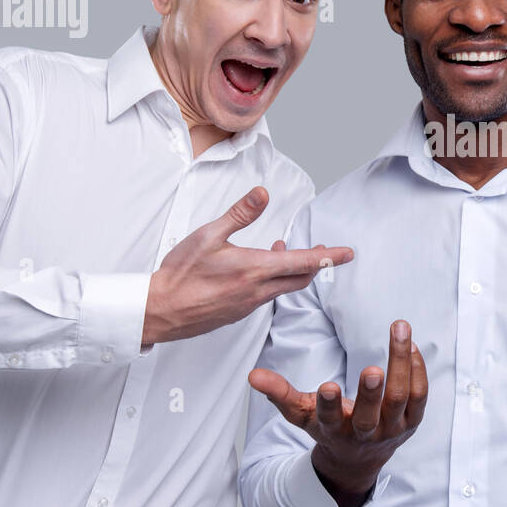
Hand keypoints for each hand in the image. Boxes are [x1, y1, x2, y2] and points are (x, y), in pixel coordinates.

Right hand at [141, 186, 352, 344]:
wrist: (160, 310)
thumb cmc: (180, 274)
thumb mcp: (208, 235)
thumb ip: (240, 214)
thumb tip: (262, 194)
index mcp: (254, 269)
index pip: (303, 262)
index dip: (328, 257)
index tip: (347, 253)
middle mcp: (257, 290)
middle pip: (300, 278)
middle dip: (316, 264)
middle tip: (324, 252)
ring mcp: (249, 304)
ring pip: (283, 287)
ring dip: (292, 270)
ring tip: (288, 252)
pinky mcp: (239, 312)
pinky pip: (266, 295)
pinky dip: (273, 280)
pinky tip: (260, 270)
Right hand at [249, 319, 427, 506]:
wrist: (359, 459)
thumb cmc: (328, 428)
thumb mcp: (301, 414)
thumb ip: (279, 393)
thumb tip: (252, 375)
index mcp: (334, 432)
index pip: (330, 420)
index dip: (329, 405)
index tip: (326, 386)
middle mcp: (365, 434)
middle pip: (371, 415)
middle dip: (371, 393)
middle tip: (373, 369)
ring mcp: (392, 429)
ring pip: (400, 398)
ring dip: (401, 364)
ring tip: (399, 328)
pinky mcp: (412, 421)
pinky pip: (419, 395)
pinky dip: (416, 369)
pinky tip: (411, 344)